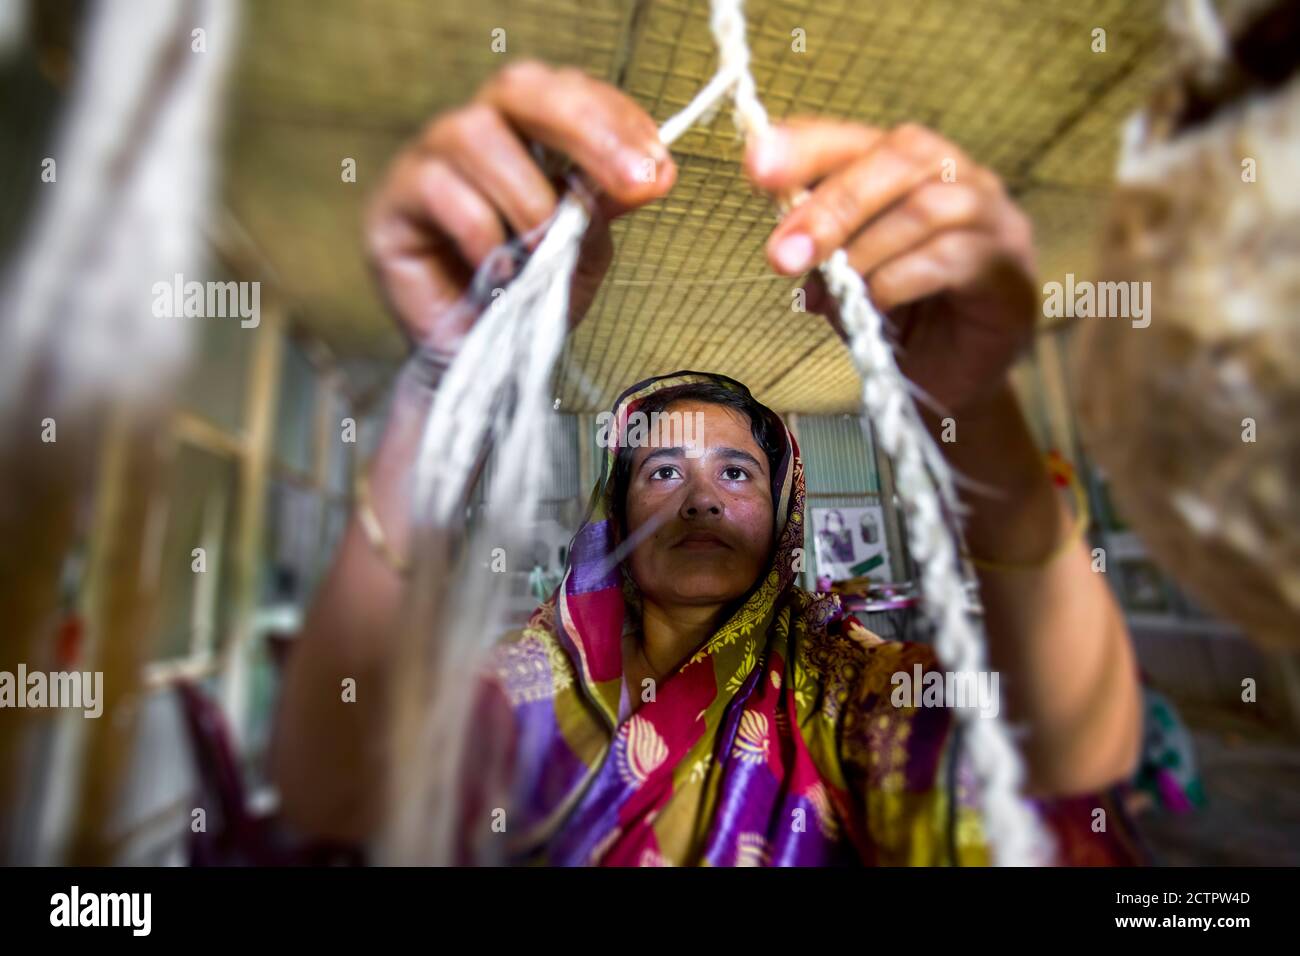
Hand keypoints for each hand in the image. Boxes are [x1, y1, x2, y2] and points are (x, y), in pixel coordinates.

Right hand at [365, 60, 675, 357]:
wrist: (481, 364)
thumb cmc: (527, 300)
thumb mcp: (585, 248)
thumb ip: (606, 204)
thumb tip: (650, 171)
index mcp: (521, 134)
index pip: (563, 91)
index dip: (613, 116)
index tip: (658, 167)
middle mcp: (471, 134)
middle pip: (516, 86)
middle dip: (583, 130)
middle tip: (631, 182)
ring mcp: (425, 162)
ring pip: (476, 136)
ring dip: (528, 197)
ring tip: (542, 252)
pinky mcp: (392, 206)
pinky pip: (442, 192)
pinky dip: (484, 234)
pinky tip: (497, 273)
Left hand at [744, 120, 1037, 413]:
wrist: (949, 379)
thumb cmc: (896, 314)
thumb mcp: (840, 274)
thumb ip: (816, 245)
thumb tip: (784, 239)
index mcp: (908, 166)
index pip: (855, 137)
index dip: (806, 146)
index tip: (755, 168)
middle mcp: (958, 176)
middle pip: (899, 157)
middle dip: (833, 203)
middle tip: (784, 254)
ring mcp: (993, 218)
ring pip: (927, 206)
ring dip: (864, 248)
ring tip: (829, 291)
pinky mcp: (1009, 269)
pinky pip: (953, 258)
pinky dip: (899, 280)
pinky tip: (873, 306)